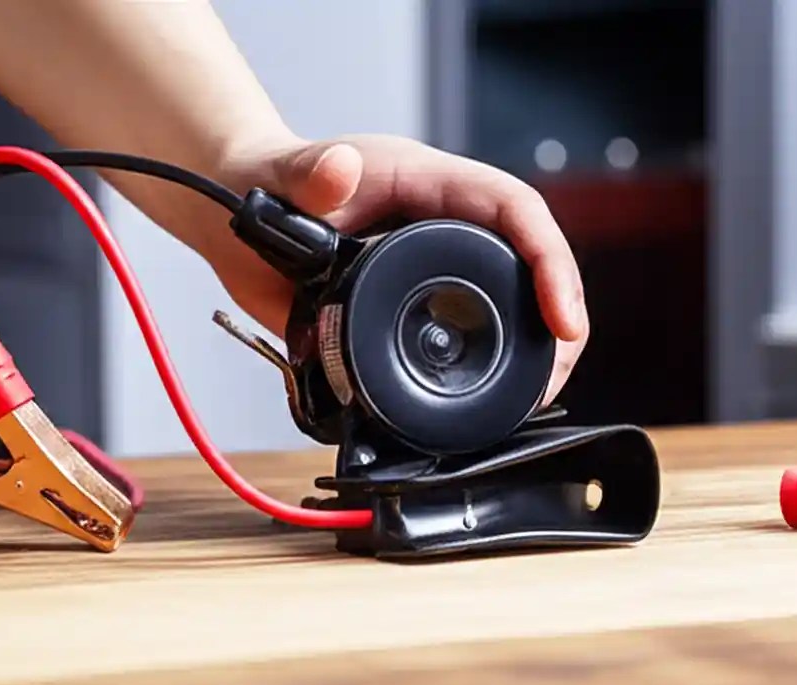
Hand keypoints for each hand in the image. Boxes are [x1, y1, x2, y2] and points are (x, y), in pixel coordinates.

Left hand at [207, 134, 587, 405]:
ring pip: (509, 297)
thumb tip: (339, 172)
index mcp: (429, 183)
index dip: (549, 260)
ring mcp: (430, 264)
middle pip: (529, 260)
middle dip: (558, 315)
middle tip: (556, 376)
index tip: (562, 318)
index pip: (515, 211)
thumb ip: (311, 174)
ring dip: (534, 346)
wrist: (233, 210)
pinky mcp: (409, 301)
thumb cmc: (265, 181)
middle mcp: (442, 222)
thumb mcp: (285, 175)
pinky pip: (467, 326)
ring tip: (537, 397)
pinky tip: (496, 400)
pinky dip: (490, 362)